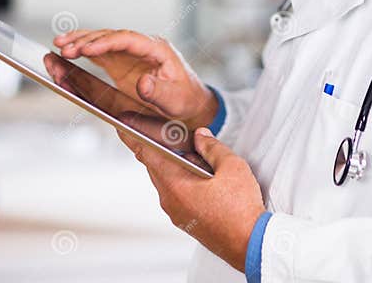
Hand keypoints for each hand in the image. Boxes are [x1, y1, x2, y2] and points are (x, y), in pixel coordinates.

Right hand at [53, 28, 217, 129]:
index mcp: (157, 48)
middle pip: (111, 36)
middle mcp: (142, 46)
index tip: (87, 49)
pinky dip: (84, 51)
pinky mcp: (122, 63)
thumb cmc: (185, 99)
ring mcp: (131, 53)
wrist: (190, 102)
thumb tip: (142, 84)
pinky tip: (67, 51)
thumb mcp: (176, 99)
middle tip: (64, 47)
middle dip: (87, 40)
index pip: (128, 39)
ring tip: (59, 45)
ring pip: (103, 41)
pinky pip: (100, 53)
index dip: (106, 42)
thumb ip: (159, 92)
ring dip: (81, 42)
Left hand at [118, 125, 265, 272]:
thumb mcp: (231, 167)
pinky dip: (180, 178)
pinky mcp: (186, 220)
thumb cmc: (241, 209)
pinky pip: (176, 193)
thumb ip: (212, 146)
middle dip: (157, 148)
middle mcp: (170, 200)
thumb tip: (201, 136)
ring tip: (190, 151)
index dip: (132, 137)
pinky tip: (198, 173)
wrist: (249, 244)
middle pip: (155, 167)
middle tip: (162, 131)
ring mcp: (177, 212)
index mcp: (176, 184)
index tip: (121, 126)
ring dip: (172, 164)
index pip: (146, 154)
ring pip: (167, 180)